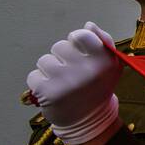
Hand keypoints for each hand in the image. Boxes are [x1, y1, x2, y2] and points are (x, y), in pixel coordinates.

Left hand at [26, 23, 121, 144]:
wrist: (89, 119)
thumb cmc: (98, 86)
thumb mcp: (110, 64)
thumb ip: (103, 41)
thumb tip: (88, 25)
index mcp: (103, 60)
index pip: (80, 35)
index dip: (76, 40)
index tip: (79, 51)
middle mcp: (86, 70)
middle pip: (59, 46)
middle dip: (62, 56)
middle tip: (72, 72)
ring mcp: (65, 81)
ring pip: (45, 60)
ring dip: (50, 70)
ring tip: (62, 82)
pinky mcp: (47, 92)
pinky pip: (34, 75)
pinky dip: (40, 82)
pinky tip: (53, 90)